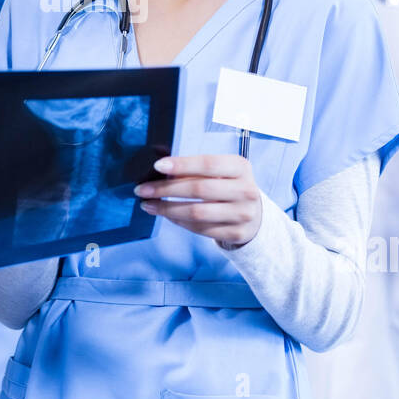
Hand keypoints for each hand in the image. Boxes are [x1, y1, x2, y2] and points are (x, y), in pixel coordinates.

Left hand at [134, 154, 262, 247]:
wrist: (255, 215)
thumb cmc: (229, 186)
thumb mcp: (222, 171)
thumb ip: (197, 169)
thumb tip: (161, 169)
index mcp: (241, 167)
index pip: (207, 164)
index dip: (181, 165)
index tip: (157, 166)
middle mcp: (245, 190)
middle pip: (199, 190)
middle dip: (166, 190)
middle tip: (143, 190)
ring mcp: (243, 214)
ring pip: (196, 212)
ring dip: (167, 209)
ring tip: (148, 205)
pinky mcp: (236, 233)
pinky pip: (200, 228)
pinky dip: (179, 222)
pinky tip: (167, 215)